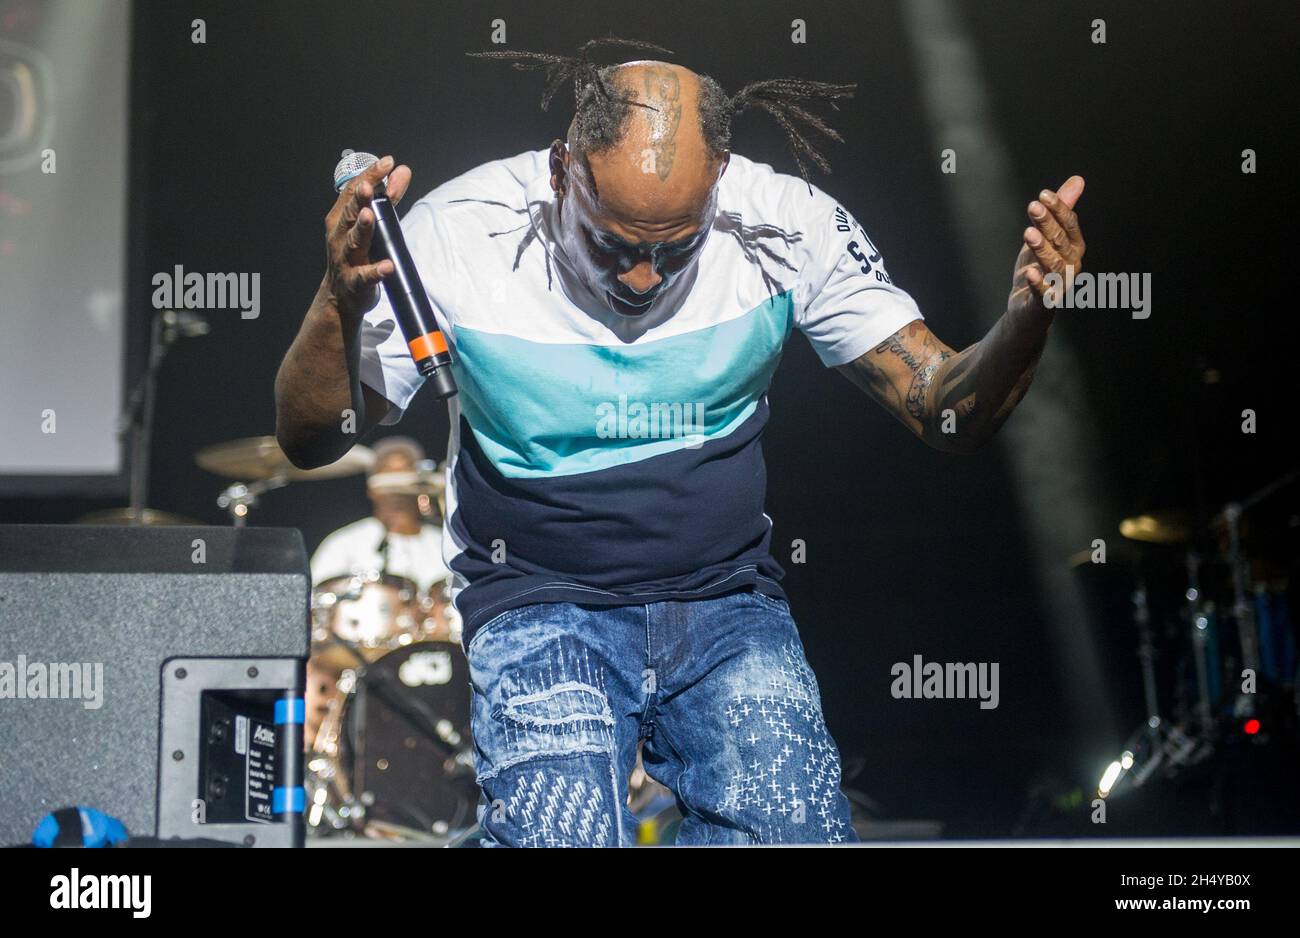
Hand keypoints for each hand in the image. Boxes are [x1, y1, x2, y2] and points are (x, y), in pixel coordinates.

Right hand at [322, 154, 413, 319]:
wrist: (340, 297)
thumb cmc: (356, 255)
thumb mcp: (372, 224)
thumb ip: (388, 198)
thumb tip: (401, 170)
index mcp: (341, 219)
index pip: (352, 191)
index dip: (369, 176)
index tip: (386, 162)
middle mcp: (339, 236)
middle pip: (349, 213)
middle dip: (359, 199)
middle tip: (369, 185)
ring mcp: (345, 259)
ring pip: (353, 241)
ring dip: (362, 228)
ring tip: (369, 215)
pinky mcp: (354, 282)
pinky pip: (364, 276)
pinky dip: (376, 272)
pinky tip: (387, 266)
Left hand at [1008, 175, 1085, 315]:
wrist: (1027, 308)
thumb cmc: (1038, 268)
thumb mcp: (1046, 237)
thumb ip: (1060, 211)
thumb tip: (1078, 180)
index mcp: (1073, 247)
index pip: (1070, 224)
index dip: (1058, 209)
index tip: (1043, 194)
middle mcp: (1071, 265)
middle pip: (1061, 241)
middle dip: (1048, 223)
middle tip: (1033, 207)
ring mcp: (1060, 284)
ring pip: (1055, 264)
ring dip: (1043, 248)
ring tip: (1029, 233)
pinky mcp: (1045, 302)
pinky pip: (1044, 292)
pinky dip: (1038, 282)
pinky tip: (1030, 272)